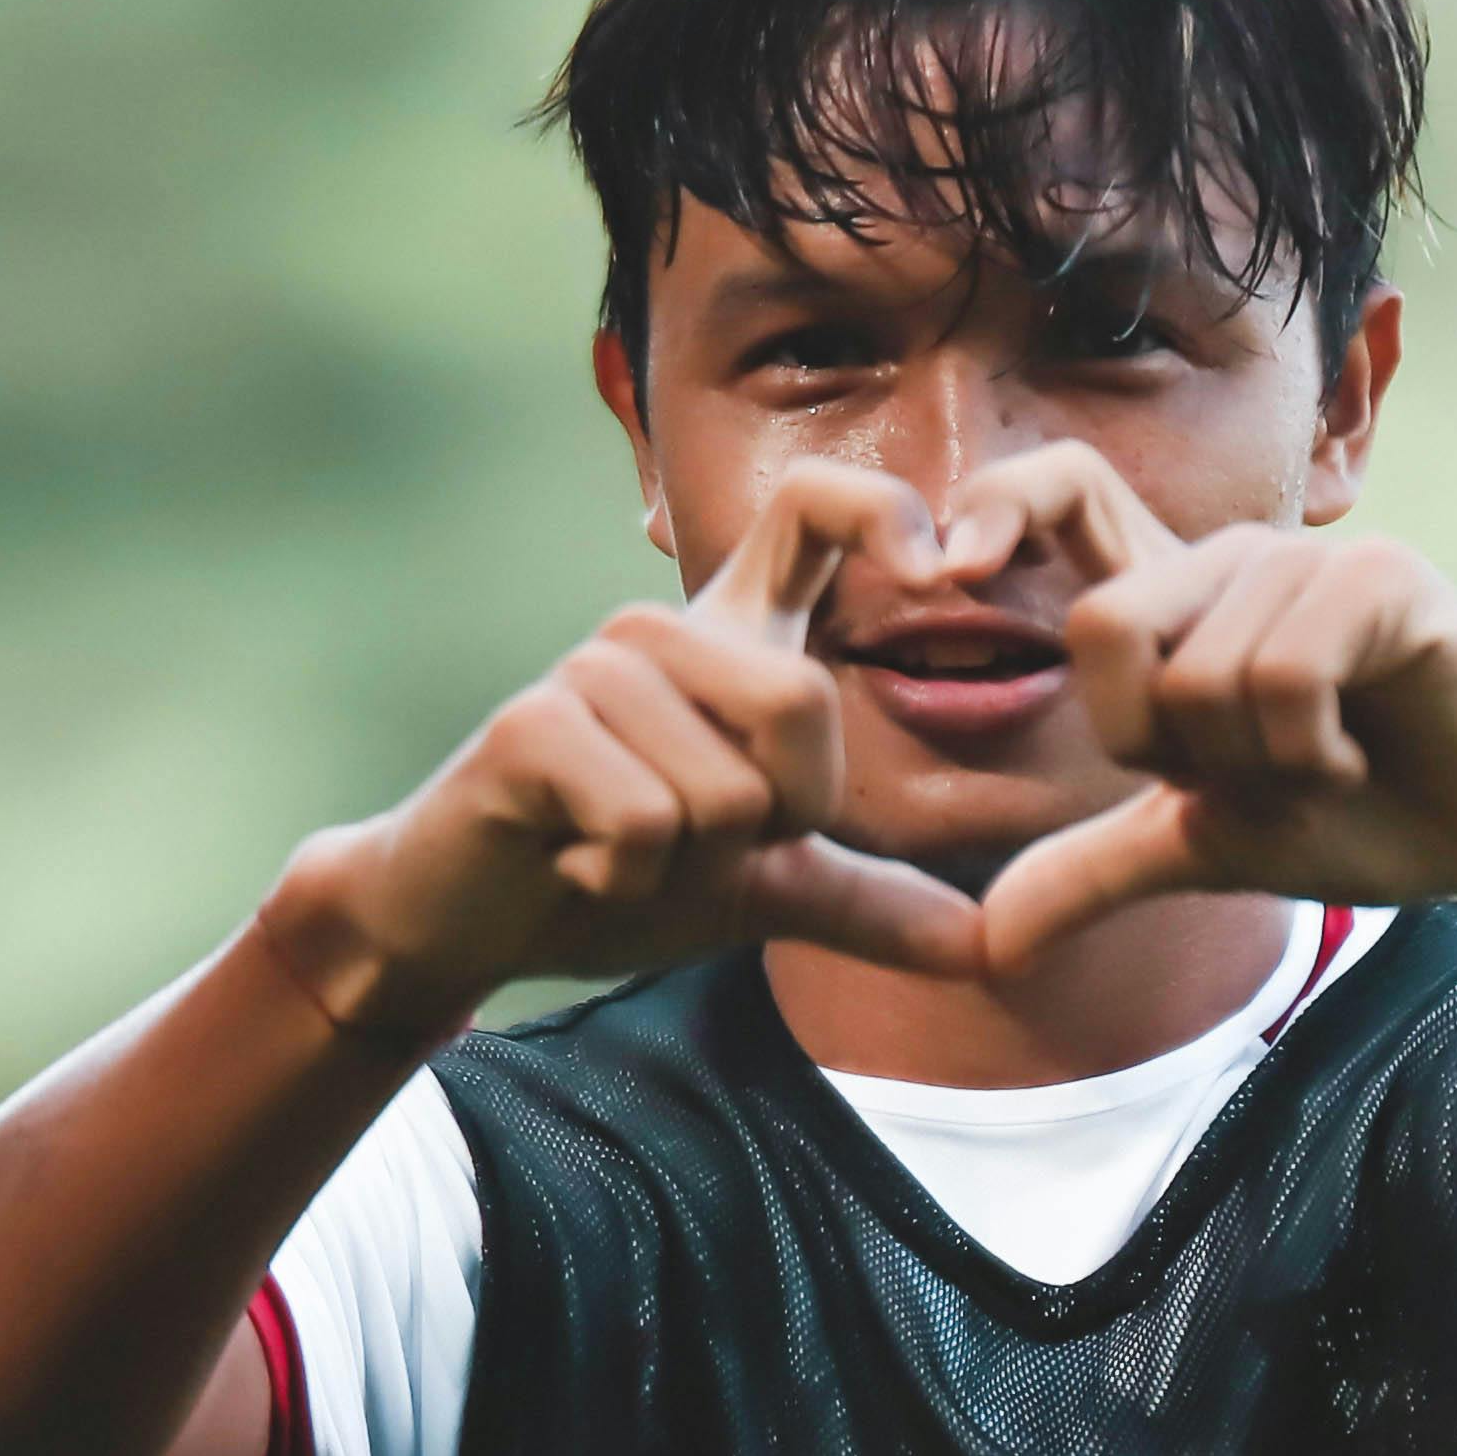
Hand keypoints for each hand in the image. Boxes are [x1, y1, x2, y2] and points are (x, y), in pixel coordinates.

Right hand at [269, 466, 987, 1033]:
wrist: (464, 918)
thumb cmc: (613, 877)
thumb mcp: (762, 894)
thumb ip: (871, 907)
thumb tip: (991, 947)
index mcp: (731, 640)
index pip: (815, 508)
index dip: (884, 509)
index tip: (941, 567)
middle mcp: (665, 630)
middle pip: (800, 701)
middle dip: (776, 817)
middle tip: (699, 840)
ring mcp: (591, 668)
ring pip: (723, 790)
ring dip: (689, 864)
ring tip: (622, 851)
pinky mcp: (530, 724)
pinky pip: (645, 824)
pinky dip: (625, 879)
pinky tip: (574, 862)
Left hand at [958, 451, 1456, 973]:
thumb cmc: (1370, 812)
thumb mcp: (1208, 849)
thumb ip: (1095, 874)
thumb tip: (987, 944)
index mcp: (1181, 598)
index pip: (1062, 492)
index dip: (997, 504)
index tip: (948, 573)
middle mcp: (1233, 558)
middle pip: (1105, 625)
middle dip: (1164, 747)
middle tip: (1249, 773)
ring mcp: (1309, 561)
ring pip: (1201, 674)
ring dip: (1259, 768)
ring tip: (1326, 765)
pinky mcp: (1382, 579)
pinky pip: (1282, 674)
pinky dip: (1311, 751)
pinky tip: (1361, 755)